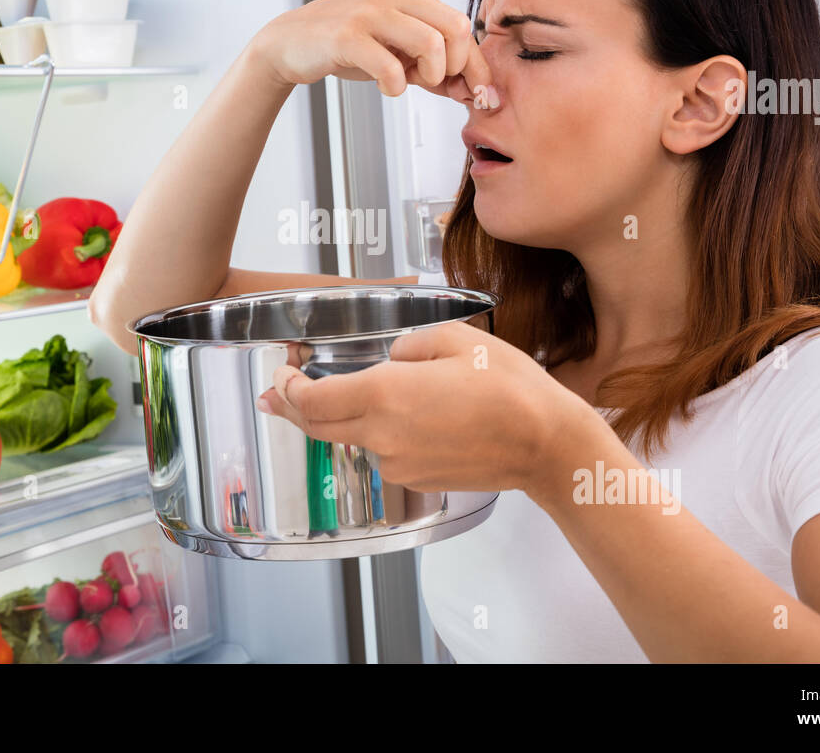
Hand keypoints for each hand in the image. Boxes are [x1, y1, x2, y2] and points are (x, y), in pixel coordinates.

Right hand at [250, 0, 498, 104]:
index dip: (476, 66)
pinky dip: (395, 86)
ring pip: (431, 43)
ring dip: (429, 75)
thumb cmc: (348, 46)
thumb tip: (473, 91)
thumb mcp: (396, 51)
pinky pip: (390, 67)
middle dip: (456, 67)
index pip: (462, 25)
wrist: (292, 42)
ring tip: (408, 81)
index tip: (479, 95)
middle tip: (434, 83)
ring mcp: (371, 13)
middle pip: (456, 28)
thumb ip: (432, 64)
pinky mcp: (349, 36)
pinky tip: (385, 86)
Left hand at [255, 320, 589, 493]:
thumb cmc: (509, 388)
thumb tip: (391, 358)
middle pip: (318, 427)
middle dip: (291, 409)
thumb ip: (408, 345)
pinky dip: (379, 435)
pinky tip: (406, 418)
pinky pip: (384, 453)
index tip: (280, 374)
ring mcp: (398, 463)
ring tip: (355, 396)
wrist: (544, 445)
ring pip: (353, 439)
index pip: (313, 399)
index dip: (288, 387)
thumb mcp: (456, 339)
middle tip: (275, 395)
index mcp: (385, 395)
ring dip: (342, 420)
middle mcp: (382, 435)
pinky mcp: (416, 479)